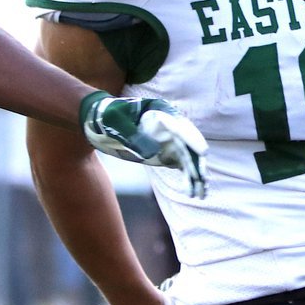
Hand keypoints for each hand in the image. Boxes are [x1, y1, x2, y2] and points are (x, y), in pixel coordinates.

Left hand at [80, 92, 208, 197]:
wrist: (101, 121)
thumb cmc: (108, 117)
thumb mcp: (116, 123)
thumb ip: (133, 136)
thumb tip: (153, 152)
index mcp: (160, 112)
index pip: (181, 127)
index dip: (192, 140)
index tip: (202, 153)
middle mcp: (170, 126)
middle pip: (189, 145)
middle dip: (197, 163)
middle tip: (202, 179)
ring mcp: (169, 139)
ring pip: (188, 158)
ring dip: (195, 175)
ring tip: (200, 193)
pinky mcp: (166, 152)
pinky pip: (181, 165)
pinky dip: (188, 177)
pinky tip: (192, 191)